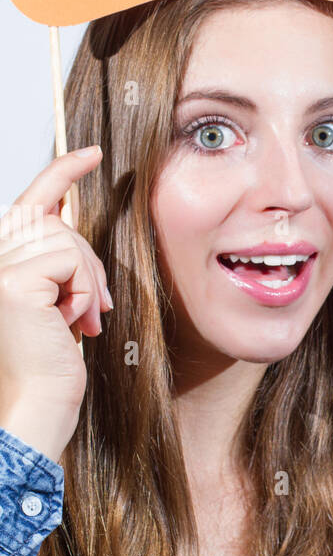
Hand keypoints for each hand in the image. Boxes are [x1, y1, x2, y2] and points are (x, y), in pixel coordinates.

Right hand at [0, 146, 111, 460]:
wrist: (43, 401)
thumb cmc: (52, 361)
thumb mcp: (59, 299)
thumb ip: (60, 261)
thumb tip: (73, 220)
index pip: (30, 202)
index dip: (61, 172)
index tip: (93, 153)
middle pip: (57, 222)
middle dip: (89, 260)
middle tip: (97, 307)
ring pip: (67, 239)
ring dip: (88, 280)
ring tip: (82, 320)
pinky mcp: (12, 281)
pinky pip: (70, 259)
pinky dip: (83, 289)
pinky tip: (72, 321)